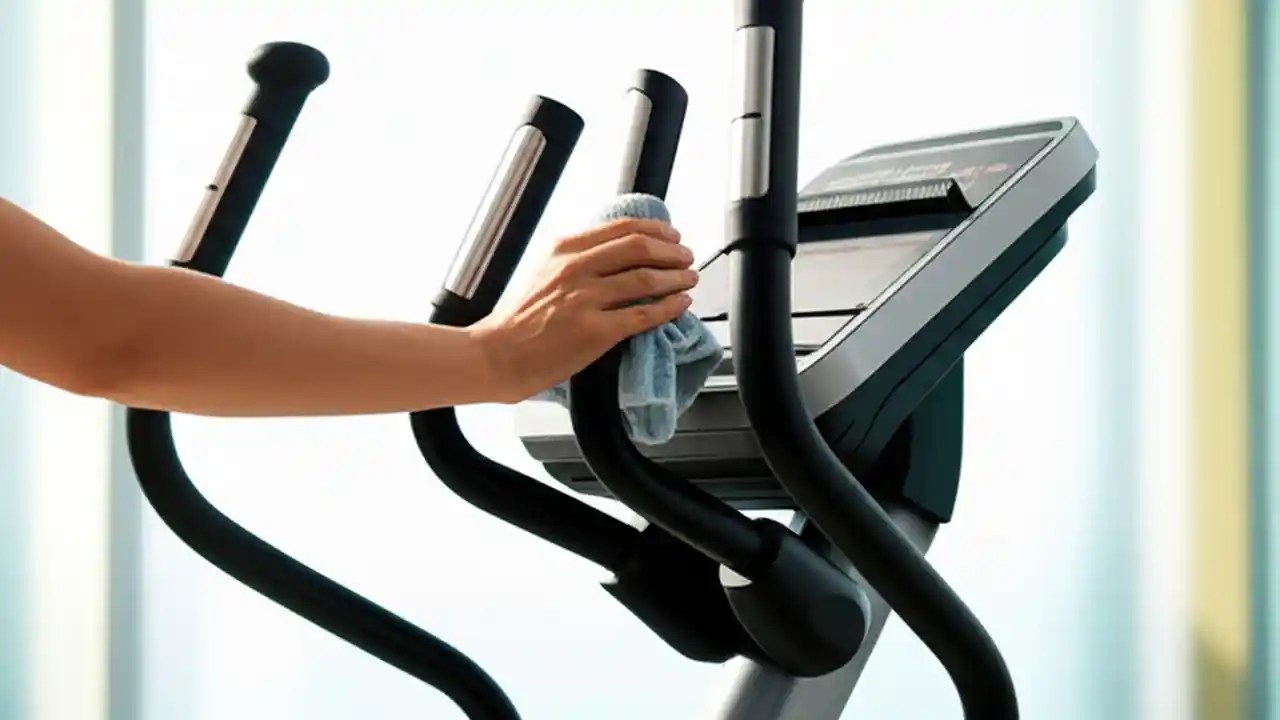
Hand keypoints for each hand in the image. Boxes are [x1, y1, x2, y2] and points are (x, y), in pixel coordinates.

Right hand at [471, 218, 698, 402]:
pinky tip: (680, 305)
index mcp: (564, 248)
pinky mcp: (595, 332)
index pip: (623, 228)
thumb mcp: (543, 270)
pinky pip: (643, 315)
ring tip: (689, 279)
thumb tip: (616, 252)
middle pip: (640, 248)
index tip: (672, 235)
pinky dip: (669, 308)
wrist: (497, 355)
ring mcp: (586, 300)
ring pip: (646, 279)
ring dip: (676, 278)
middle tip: (686, 257)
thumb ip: (576, 258)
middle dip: (672, 251)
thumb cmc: (518, 320)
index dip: (656, 230)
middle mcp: (576, 268)